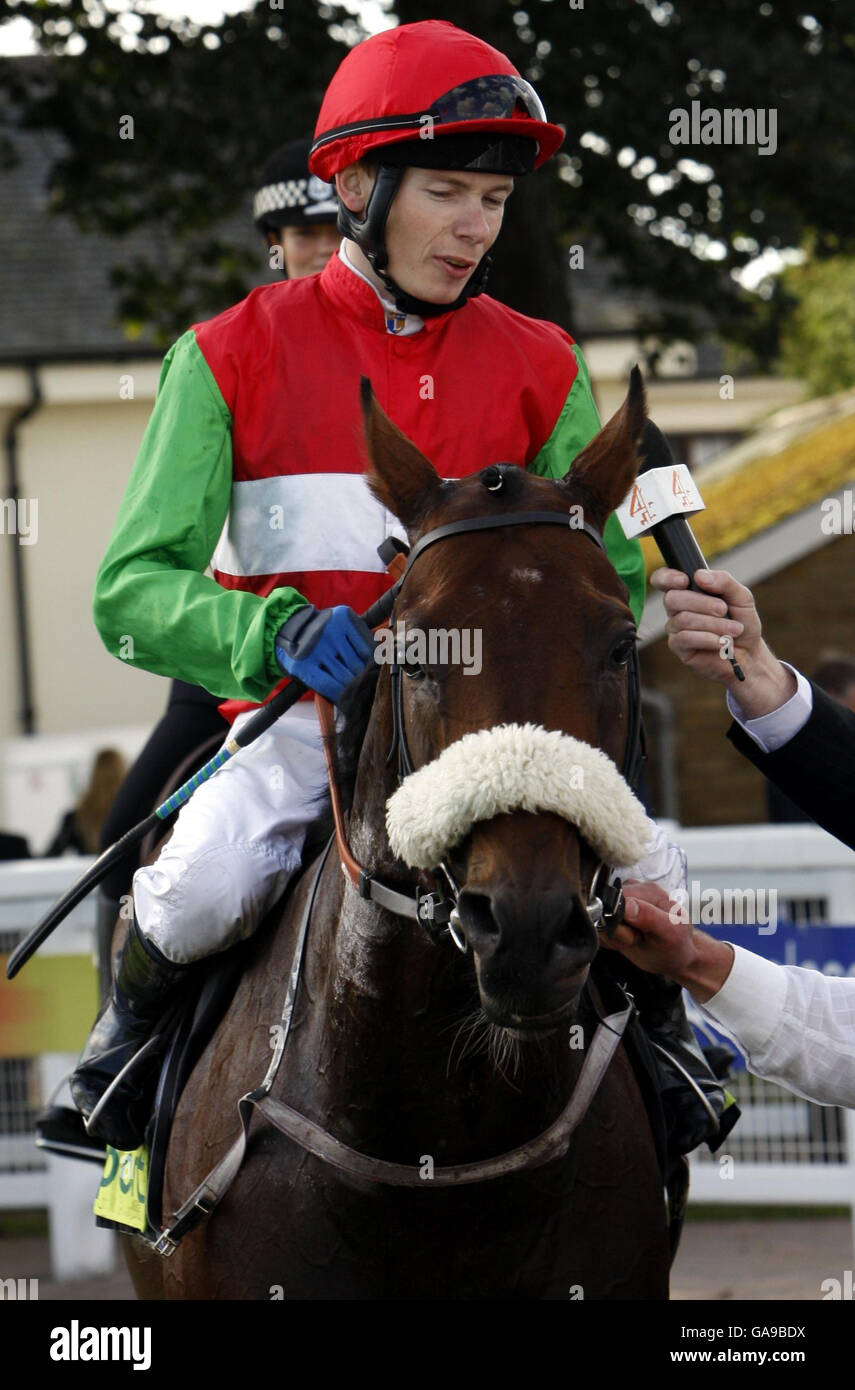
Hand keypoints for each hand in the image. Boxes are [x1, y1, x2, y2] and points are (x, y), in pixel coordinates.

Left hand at [274, 604, 372, 703]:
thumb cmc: (301, 656)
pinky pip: (364, 646)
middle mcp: (316, 645)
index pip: (331, 686)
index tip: (351, 703)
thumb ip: (321, 688)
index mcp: (301, 663)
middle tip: (363, 691)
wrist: (293, 624)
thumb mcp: (301, 675)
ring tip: (366, 678)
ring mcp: (330, 630)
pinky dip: (369, 656)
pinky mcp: (343, 618)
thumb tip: (346, 703)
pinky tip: (368, 661)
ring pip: (357, 662)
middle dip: (355, 687)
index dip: (344, 697)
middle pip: (346, 676)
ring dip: (363, 673)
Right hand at [600, 879, 734, 1003]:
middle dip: (616, 932)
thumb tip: (625, 905)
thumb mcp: (670, 933)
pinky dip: (609, 940)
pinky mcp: (613, 913)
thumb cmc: (676, 945)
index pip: (616, 901)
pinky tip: (626, 941)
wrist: (675, 956)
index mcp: (648, 889)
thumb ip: (649, 916)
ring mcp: (621, 901)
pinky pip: (598, 927)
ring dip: (613, 937)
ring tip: (633, 941)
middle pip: (604, 910)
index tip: (637, 937)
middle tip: (636, 940)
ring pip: (598, 920)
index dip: (620, 924)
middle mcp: (632, 890)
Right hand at [649, 566, 795, 715]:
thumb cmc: (742, 622)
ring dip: (713, 624)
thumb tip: (700, 576)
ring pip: (683, 619)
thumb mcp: (741, 596)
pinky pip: (685, 638)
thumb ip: (724, 581)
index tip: (685, 580)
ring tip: (734, 630)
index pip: (663, 579)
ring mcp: (675, 628)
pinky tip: (721, 642)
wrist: (749, 653)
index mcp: (688, 591)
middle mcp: (677, 608)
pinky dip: (708, 638)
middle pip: (672, 598)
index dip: (667, 577)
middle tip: (723, 609)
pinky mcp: (678, 647)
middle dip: (702, 603)